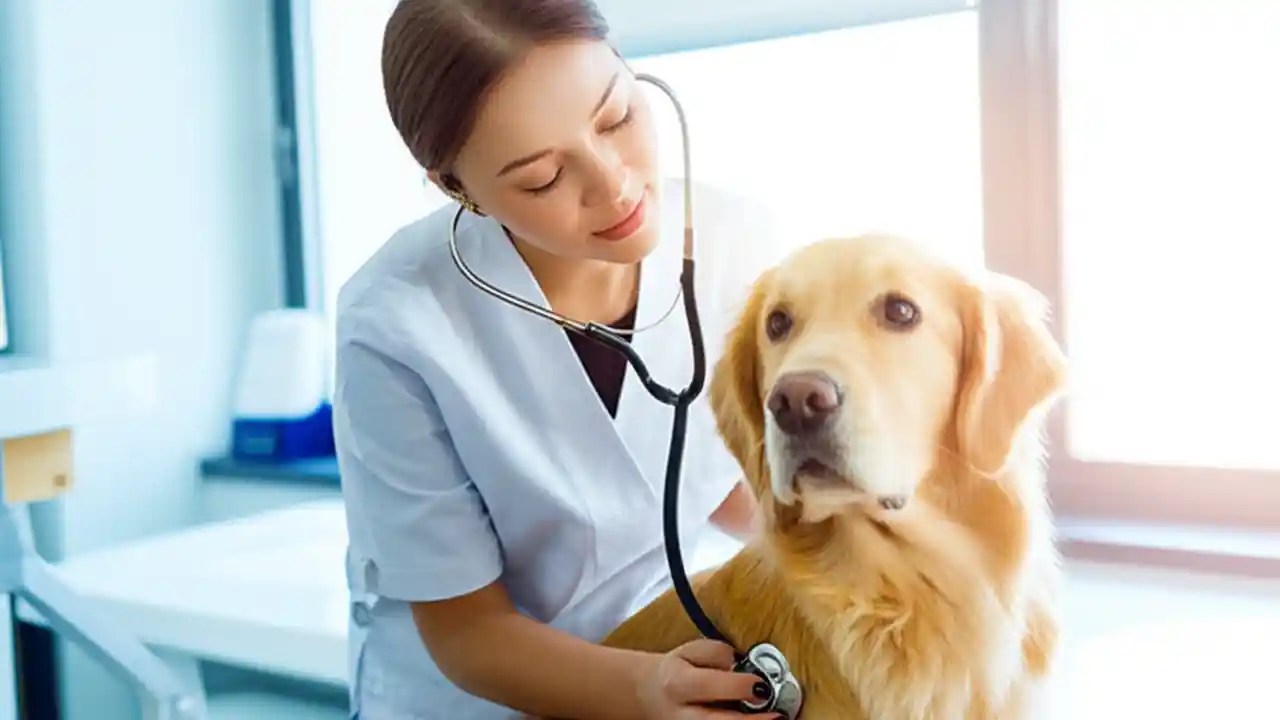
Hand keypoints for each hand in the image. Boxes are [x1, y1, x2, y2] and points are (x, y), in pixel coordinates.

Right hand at [635, 639, 780, 718]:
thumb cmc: (679, 671)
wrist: (651, 696)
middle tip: (778, 715)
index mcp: (678, 683)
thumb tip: (738, 663)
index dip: (737, 686)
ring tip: (776, 719)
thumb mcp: (690, 651)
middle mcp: (681, 714)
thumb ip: (716, 653)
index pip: (707, 686)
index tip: (762, 684)